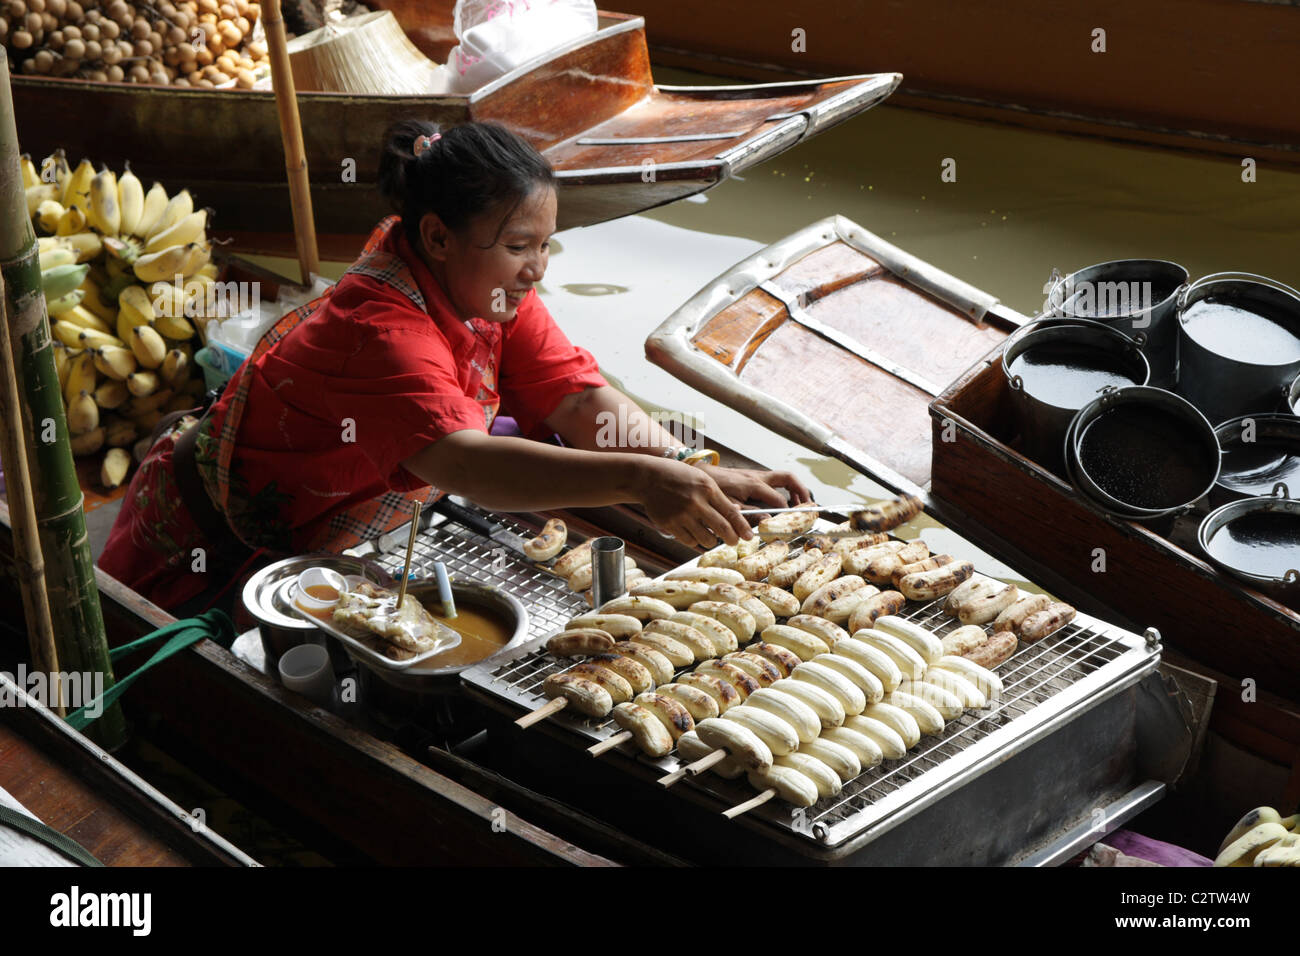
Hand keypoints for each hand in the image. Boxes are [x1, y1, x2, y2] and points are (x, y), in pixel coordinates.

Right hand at [633, 458, 750, 547]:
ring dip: (712, 541)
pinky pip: (689, 541)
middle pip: (722, 529)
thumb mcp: (702, 480)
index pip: (731, 513)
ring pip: (706, 539)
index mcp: (708, 489)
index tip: (749, 536)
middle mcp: (696, 503)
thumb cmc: (678, 477)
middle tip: (734, 541)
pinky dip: (695, 540)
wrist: (648, 478)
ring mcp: (682, 515)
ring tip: (711, 536)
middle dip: (732, 539)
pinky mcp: (670, 525)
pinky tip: (694, 533)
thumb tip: (735, 512)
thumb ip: (718, 497)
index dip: (743, 528)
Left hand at [703, 465, 812, 510]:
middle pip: (788, 479)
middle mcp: (758, 477)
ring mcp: (757, 475)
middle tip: (808, 506)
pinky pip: (776, 480)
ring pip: (784, 478)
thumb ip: (748, 514)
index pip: (779, 500)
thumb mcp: (729, 505)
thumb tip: (767, 520)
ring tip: (800, 505)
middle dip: (801, 491)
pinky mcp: (753, 477)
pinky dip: (784, 489)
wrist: (701, 473)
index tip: (792, 523)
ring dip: (795, 489)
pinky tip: (781, 501)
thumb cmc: (712, 488)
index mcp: (754, 484)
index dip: (788, 513)